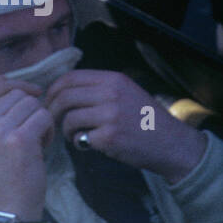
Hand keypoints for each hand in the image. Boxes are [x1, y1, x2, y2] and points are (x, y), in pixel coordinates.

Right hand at [0, 76, 52, 221]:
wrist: (8, 209)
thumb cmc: (2, 175)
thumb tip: (22, 88)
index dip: (18, 85)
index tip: (32, 95)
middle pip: (18, 94)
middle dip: (31, 110)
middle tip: (31, 133)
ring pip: (33, 105)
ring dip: (40, 120)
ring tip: (36, 142)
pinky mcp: (19, 139)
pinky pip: (44, 117)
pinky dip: (49, 130)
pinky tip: (43, 147)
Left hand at [46, 70, 207, 183]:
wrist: (172, 144)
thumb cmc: (146, 120)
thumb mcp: (127, 92)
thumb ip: (100, 88)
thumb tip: (64, 90)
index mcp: (114, 79)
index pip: (71, 77)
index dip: (54, 90)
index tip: (49, 101)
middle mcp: (111, 94)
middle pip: (65, 97)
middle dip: (53, 111)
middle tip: (53, 122)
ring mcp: (110, 115)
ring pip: (69, 118)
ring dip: (66, 130)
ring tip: (74, 136)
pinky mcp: (110, 137)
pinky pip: (81, 138)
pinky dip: (79, 143)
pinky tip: (88, 145)